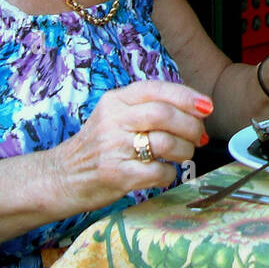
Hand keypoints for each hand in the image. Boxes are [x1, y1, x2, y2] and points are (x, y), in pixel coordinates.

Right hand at [49, 80, 211, 210]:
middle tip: (198, 137)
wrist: (61, 178)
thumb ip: (150, 108)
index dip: (187, 97)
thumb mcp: (116, 116)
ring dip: (184, 151)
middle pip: (165, 115)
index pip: (156, 89)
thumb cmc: (100, 147)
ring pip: (166, 143)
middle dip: (191, 126)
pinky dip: (170, 174)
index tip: (206, 107)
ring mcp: (113, 148)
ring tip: (182, 155)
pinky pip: (159, 172)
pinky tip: (163, 173)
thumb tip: (200, 111)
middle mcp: (113, 120)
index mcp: (115, 101)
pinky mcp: (117, 175)